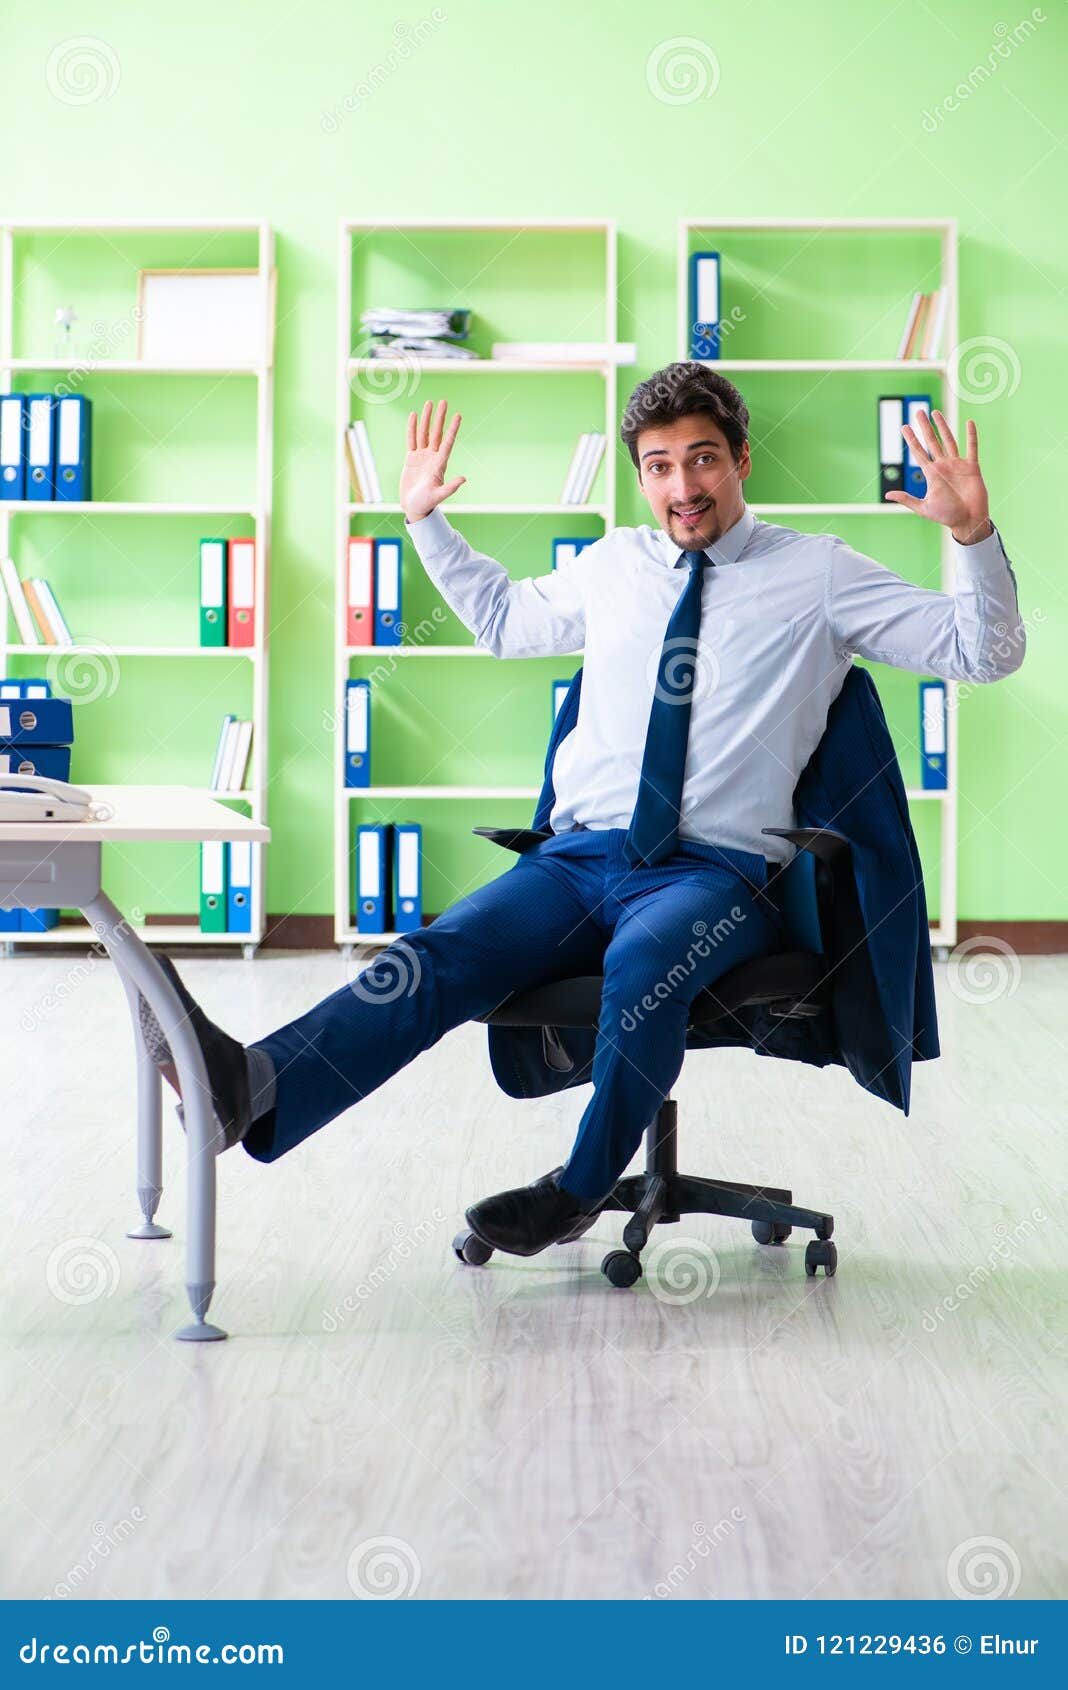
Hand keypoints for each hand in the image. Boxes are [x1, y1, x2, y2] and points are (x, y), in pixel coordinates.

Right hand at [400, 399, 465, 521]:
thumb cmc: (426, 503)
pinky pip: (412, 439)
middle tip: (443, 402)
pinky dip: (412, 428)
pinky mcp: (411, 458)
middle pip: (436, 433)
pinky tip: (414, 415)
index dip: (453, 429)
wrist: (414, 507)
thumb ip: (450, 487)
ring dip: (426, 418)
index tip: (458, 415)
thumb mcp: (438, 495)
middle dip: (440, 417)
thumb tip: (464, 479)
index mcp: (440, 464)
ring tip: (429, 403)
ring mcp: (422, 456)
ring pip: (424, 433)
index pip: (447, 442)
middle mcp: (432, 457)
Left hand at [885, 408, 991, 543]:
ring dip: (943, 426)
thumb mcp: (924, 507)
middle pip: (932, 441)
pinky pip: (972, 448)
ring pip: (949, 440)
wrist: (968, 520)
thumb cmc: (946, 515)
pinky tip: (969, 423)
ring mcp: (957, 465)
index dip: (911, 439)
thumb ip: (907, 499)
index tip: (904, 426)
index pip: (918, 452)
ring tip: (935, 412)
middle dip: (924, 427)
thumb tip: (887, 495)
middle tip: (918, 411)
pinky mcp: (972, 467)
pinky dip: (971, 436)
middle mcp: (943, 466)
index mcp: (931, 473)